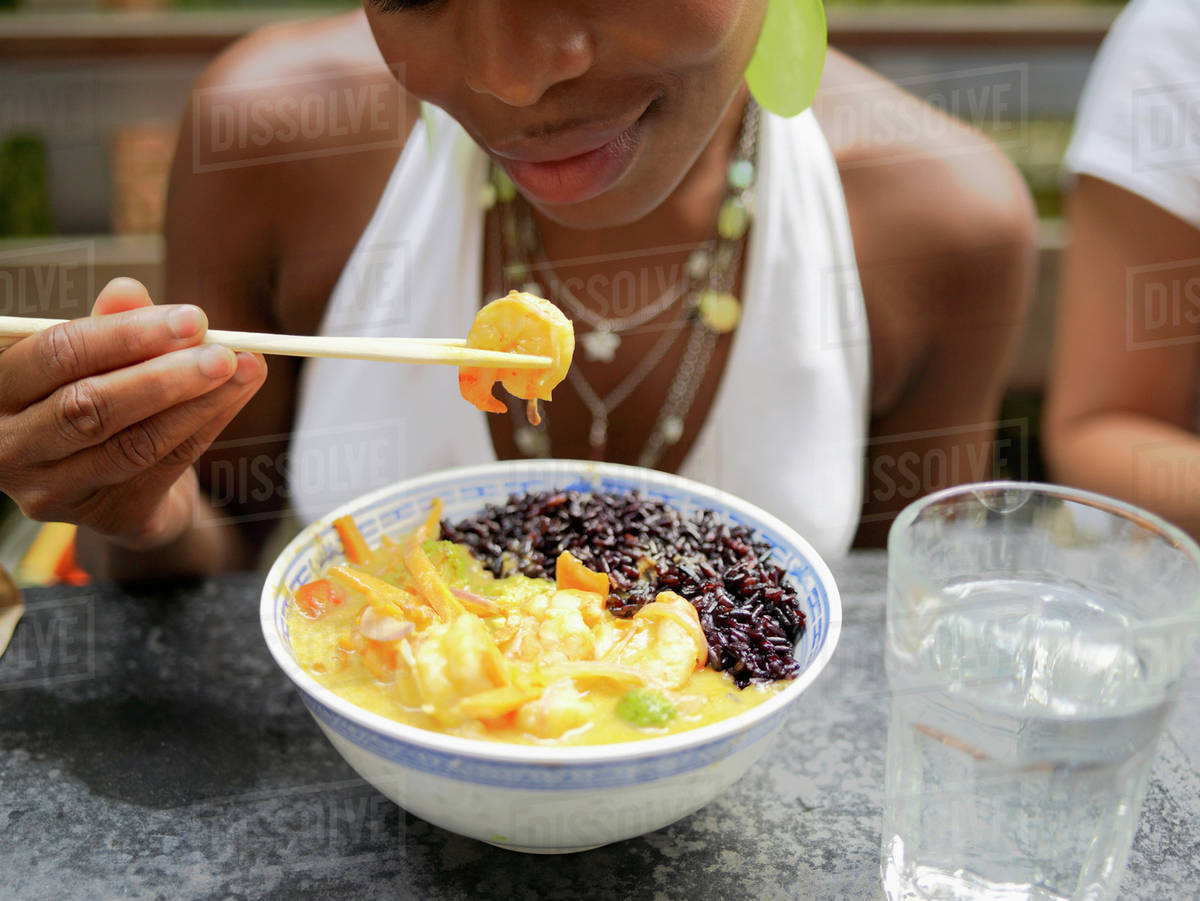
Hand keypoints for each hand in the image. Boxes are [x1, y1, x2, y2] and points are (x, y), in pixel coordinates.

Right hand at [0, 278, 266, 549]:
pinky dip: (208, 424)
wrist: (123, 481)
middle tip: (222, 350)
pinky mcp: (105, 517)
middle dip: (164, 374)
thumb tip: (127, 291)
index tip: (191, 318)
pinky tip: (239, 393)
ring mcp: (53, 492)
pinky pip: (166, 466)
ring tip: (245, 367)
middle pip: (89, 407)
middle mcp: (10, 448)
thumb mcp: (99, 356)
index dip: (124, 334)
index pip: (54, 355)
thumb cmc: (101, 397)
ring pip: (134, 443)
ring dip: (198, 401)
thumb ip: (111, 324)